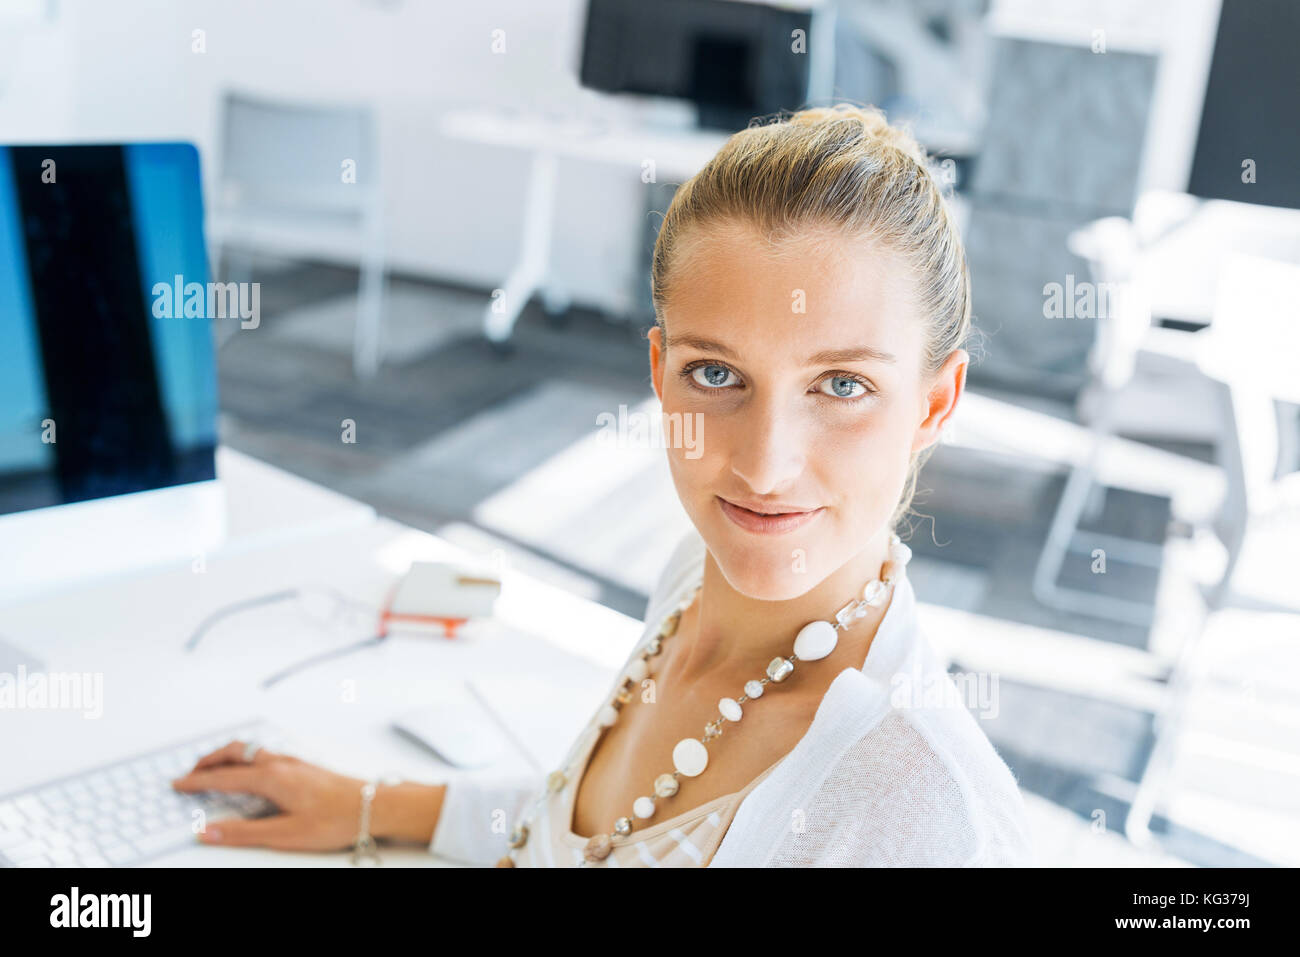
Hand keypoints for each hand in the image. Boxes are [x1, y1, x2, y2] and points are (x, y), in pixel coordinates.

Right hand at [171, 740, 366, 850]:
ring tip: (213, 768)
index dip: (196, 782)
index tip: (177, 784)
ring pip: (251, 750)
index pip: (222, 777)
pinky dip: (246, 757)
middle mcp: (280, 763)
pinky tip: (250, 769)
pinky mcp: (303, 766)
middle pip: (234, 754)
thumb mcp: (285, 834)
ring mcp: (293, 761)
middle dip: (208, 761)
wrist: (373, 805)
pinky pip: (265, 753)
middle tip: (189, 774)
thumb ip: (243, 833)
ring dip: (227, 756)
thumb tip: (207, 832)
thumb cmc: (336, 819)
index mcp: (271, 778)